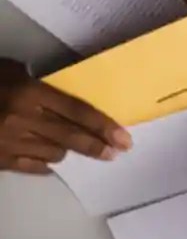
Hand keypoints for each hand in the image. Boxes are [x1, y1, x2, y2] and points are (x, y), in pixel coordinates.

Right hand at [0, 59, 130, 173]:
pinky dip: (43, 164)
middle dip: (97, 146)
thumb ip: (39, 83)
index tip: (124, 138)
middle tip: (117, 152)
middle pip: (71, 137)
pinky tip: (49, 160)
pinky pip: (32, 167)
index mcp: (29, 93)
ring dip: (66, 150)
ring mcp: (9, 143)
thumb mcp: (9, 71)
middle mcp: (22, 120)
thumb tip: (67, 93)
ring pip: (54, 154)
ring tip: (70, 146)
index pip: (77, 111)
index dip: (103, 126)